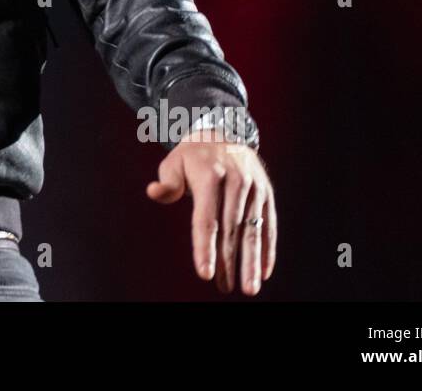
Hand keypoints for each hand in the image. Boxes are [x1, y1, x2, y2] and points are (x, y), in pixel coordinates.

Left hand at [145, 130, 276, 294]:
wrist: (223, 134)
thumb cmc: (192, 157)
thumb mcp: (174, 163)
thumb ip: (167, 182)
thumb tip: (153, 192)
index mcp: (210, 175)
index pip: (206, 218)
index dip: (205, 247)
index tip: (205, 272)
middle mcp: (236, 181)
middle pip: (231, 229)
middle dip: (229, 262)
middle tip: (225, 288)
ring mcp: (254, 188)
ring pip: (253, 230)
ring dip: (251, 262)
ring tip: (248, 288)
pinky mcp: (266, 193)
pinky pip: (268, 224)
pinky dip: (267, 249)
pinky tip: (263, 271)